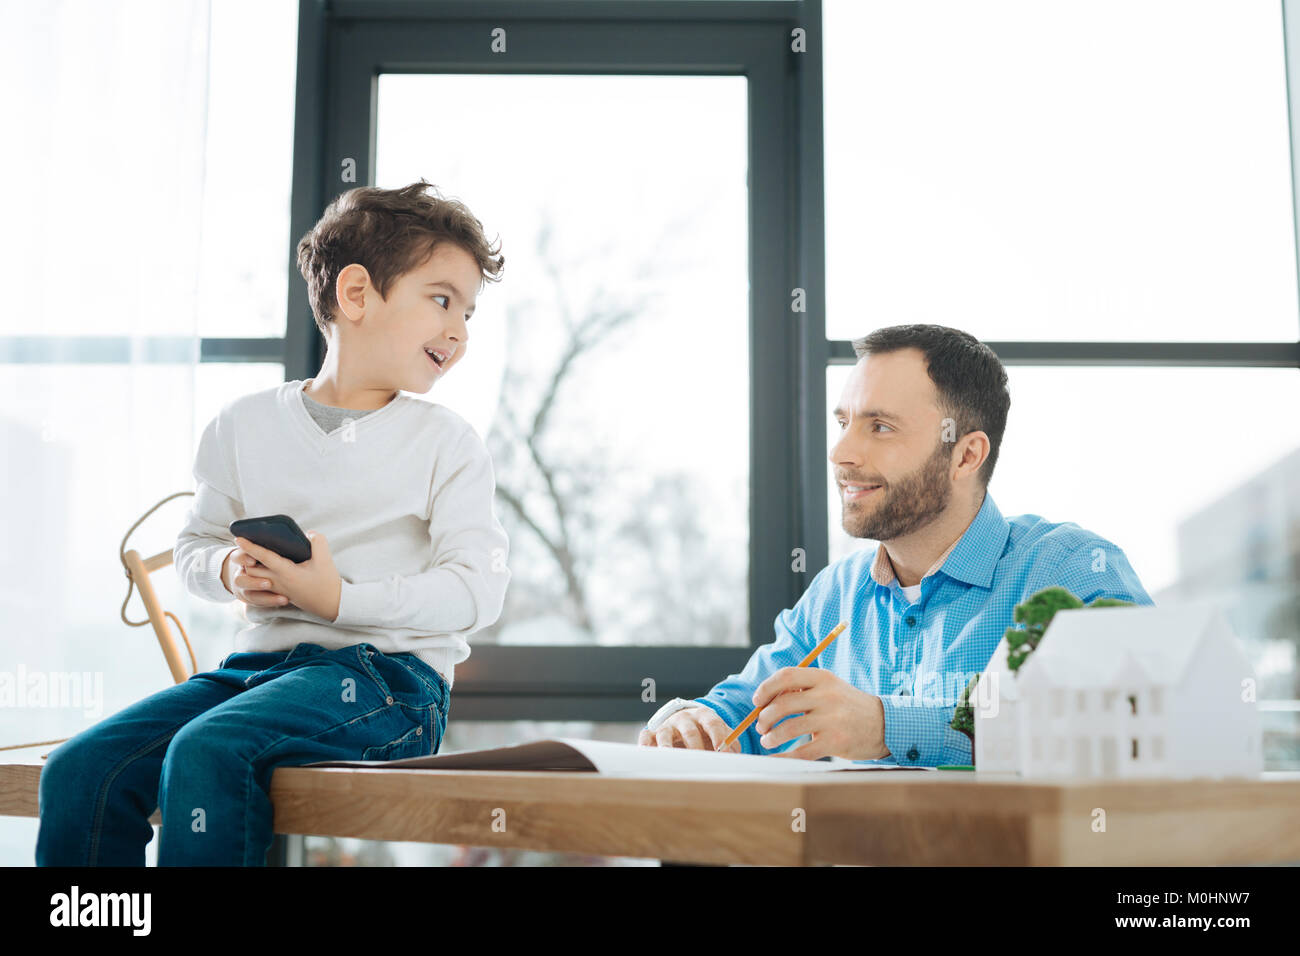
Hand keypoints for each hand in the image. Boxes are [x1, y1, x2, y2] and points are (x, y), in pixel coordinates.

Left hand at [232, 531, 341, 622]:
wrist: (331, 605)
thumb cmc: (327, 583)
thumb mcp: (326, 560)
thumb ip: (317, 542)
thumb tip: (308, 533)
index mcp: (287, 573)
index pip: (263, 557)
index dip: (250, 547)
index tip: (238, 538)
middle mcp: (279, 582)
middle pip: (252, 570)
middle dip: (245, 558)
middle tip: (244, 545)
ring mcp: (278, 589)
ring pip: (255, 580)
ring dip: (250, 568)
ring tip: (252, 556)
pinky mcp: (281, 594)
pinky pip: (262, 585)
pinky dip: (258, 576)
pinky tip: (262, 569)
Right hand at [637, 706, 741, 752]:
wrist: (684, 720)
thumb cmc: (705, 731)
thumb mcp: (720, 731)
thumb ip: (731, 741)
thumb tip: (736, 755)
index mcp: (704, 716)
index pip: (712, 724)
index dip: (718, 737)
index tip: (723, 751)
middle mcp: (684, 719)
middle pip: (690, 732)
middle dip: (695, 747)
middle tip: (700, 763)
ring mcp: (667, 725)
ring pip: (665, 734)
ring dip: (667, 747)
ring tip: (670, 759)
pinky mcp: (653, 733)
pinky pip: (646, 737)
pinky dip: (645, 745)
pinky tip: (647, 756)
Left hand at [752, 667, 888, 760]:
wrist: (884, 724)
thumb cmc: (848, 706)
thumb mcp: (829, 688)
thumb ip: (803, 690)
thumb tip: (765, 701)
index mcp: (823, 678)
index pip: (786, 676)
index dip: (766, 688)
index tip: (756, 701)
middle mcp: (827, 696)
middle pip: (783, 704)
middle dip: (764, 717)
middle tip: (760, 727)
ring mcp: (832, 719)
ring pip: (788, 728)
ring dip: (771, 737)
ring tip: (768, 741)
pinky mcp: (835, 742)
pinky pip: (801, 751)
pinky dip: (783, 757)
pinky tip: (775, 758)